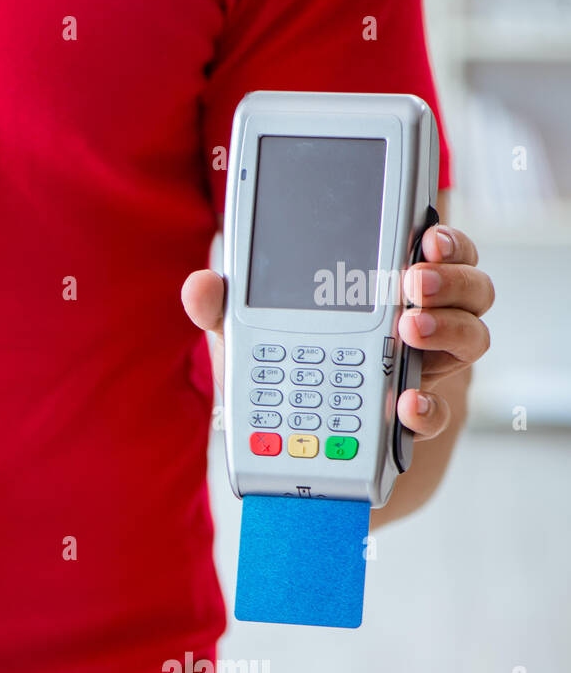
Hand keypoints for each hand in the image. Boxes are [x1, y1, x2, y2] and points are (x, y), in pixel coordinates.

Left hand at [182, 224, 492, 440]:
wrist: (286, 437)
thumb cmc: (278, 364)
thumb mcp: (246, 330)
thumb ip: (223, 306)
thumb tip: (202, 285)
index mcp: (385, 286)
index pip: (435, 250)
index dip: (444, 239)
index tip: (427, 235)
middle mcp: (418, 320)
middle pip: (470, 288)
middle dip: (451, 278)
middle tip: (415, 282)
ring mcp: (423, 369)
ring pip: (471, 338)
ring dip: (447, 328)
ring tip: (408, 328)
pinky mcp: (414, 417)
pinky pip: (439, 412)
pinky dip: (427, 408)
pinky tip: (405, 404)